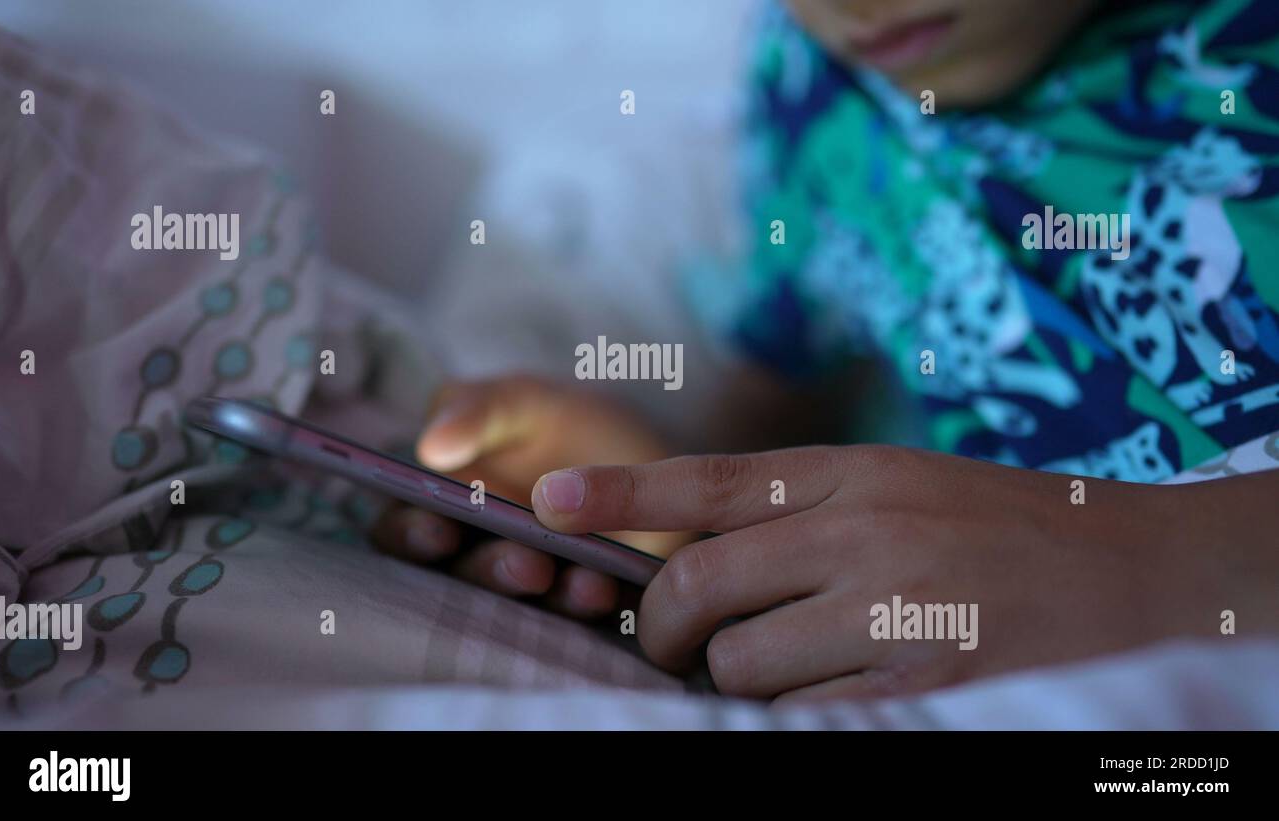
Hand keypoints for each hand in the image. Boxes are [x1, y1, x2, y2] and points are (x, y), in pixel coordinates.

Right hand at [371, 374, 680, 617]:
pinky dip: (588, 602)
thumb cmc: (567, 425)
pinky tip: (606, 585)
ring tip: (582, 579)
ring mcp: (529, 587)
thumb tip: (432, 447)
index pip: (404, 528)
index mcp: (444, 506)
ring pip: (518, 604)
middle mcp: (477, 555)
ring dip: (545, 592)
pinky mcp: (579, 607)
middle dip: (488, 571)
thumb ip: (478, 411)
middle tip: (525, 561)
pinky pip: (575, 618)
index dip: (411, 534)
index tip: (438, 531)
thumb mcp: (525, 402)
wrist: (654, 456)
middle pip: (459, 577)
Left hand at [530, 445, 1278, 698]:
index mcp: (848, 472)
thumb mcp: (887, 480)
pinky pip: (804, 709)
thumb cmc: (985, 516)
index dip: (620, 494)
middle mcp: (862, 529)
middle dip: (663, 625)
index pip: (711, 480)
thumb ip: (793, 510)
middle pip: (703, 580)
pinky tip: (817, 685)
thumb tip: (688, 558)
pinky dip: (785, 707)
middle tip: (669, 640)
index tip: (550, 498)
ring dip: (728, 675)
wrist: (1114, 558)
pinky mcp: (921, 678)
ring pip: (742, 660)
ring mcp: (893, 607)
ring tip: (764, 666)